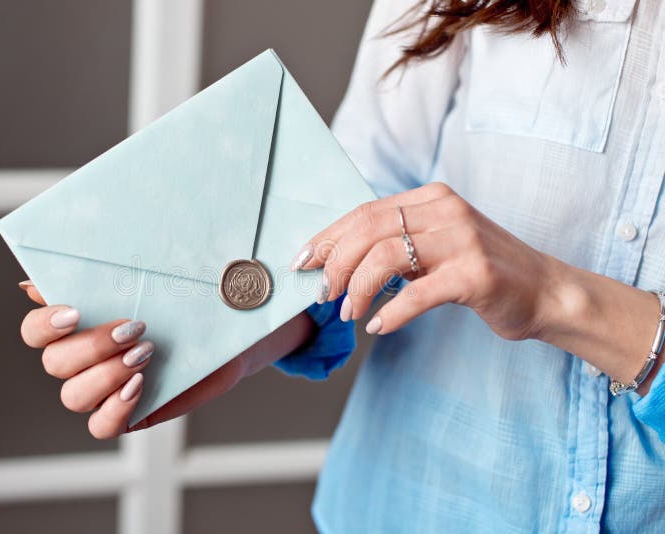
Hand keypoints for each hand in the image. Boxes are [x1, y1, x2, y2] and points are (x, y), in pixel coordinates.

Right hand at [18, 282, 245, 437]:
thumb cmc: (185, 293)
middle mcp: (84, 358)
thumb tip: (40, 282)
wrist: (231, 320)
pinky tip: (140, 387)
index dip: (43, 325)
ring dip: (105, 376)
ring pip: (72, 396)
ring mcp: (104, 388)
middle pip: (54, 363)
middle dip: (91, 346)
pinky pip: (101, 427)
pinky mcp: (129, 413)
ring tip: (144, 355)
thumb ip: (102, 273)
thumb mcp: (151, 275)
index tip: (75, 312)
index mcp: (80, 322)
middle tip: (134, 328)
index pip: (34, 330)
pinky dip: (114, 409)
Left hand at [293, 182, 557, 340]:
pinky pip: (417, 293)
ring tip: (349, 313)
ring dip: (358, 289)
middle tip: (324, 296)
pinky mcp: (476, 274)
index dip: (328, 238)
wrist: (546, 292)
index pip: (365, 212)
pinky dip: (391, 312)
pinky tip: (378, 326)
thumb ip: (395, 245)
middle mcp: (446, 210)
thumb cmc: (481, 272)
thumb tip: (336, 263)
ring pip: (385, 257)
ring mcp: (463, 240)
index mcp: (432, 198)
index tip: (302, 263)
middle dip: (335, 265)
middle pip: (368, 230)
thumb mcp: (435, 247)